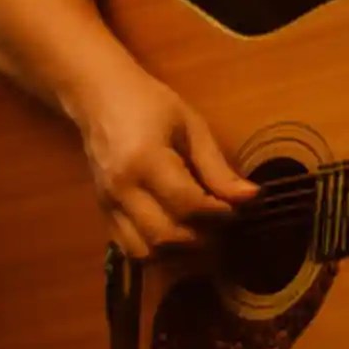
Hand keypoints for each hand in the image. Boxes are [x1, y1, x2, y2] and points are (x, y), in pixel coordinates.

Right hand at [66, 72, 258, 258]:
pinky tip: (177, 236)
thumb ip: (218, 168)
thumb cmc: (150, 103)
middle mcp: (122, 189)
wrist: (98, 96)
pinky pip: (131, 249)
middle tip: (223, 224)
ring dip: (180, 252)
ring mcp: (108, 204)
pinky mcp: (104, 213)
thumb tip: (251, 198)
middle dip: (203, 238)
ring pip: (147, 252)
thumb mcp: (192, 126)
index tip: (238, 209)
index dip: (219, 214)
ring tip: (201, 232)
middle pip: (167, 236)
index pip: (187, 205)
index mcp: (145, 160)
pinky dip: (158, 252)